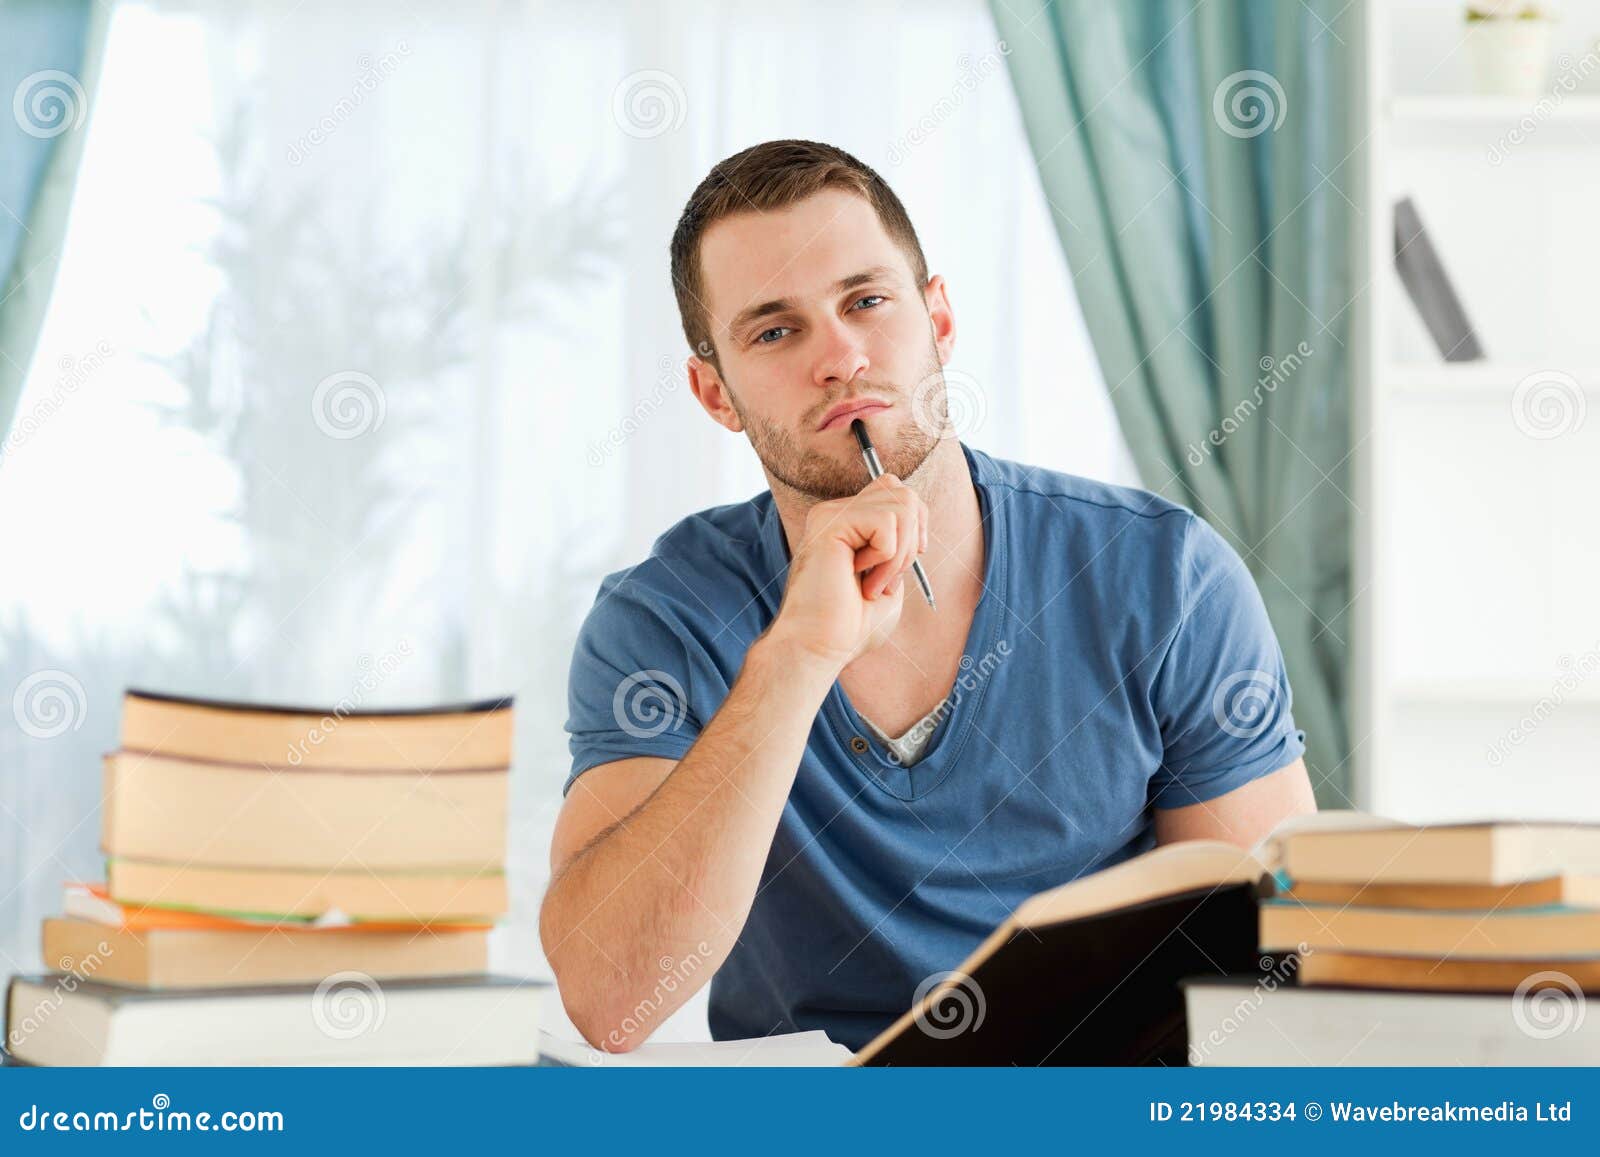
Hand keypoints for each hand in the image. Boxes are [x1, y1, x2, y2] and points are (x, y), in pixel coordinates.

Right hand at [765, 473, 928, 673]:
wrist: (820, 647)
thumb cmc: (851, 625)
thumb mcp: (891, 579)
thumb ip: (903, 544)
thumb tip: (915, 517)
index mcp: (849, 524)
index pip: (896, 491)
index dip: (914, 526)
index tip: (898, 567)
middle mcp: (837, 512)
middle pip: (903, 492)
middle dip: (912, 540)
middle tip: (887, 578)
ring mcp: (831, 513)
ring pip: (901, 505)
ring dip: (899, 555)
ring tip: (872, 583)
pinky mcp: (830, 521)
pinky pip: (886, 522)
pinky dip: (886, 557)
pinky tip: (859, 577)